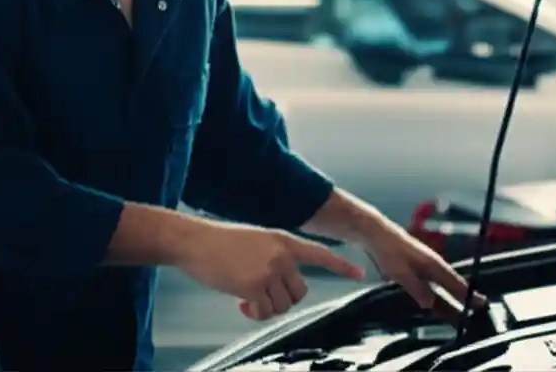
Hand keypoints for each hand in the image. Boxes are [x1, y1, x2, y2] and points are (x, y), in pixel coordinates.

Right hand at [177, 221, 365, 320]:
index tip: (360, 274)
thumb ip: (274, 258)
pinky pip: (265, 312)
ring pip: (283, 305)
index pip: (320, 253)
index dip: (341, 266)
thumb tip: (281, 289)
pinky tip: (240, 303)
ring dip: (266, 308)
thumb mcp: (256, 241)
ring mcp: (269, 270)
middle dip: (284, 299)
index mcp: (283, 240)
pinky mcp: (253, 287)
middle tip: (262, 296)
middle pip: (300, 291)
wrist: (194, 241)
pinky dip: (254, 314)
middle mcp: (281, 255)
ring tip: (247, 298)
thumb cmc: (220, 243)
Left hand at [359, 217, 485, 311]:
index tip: (481, 304)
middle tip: (478, 311)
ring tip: (458, 314)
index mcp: (433, 264)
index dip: (467, 295)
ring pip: (441, 287)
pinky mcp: (415, 268)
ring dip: (450, 300)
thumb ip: (416, 288)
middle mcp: (432, 265)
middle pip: (451, 287)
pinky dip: (437, 295)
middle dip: (463, 300)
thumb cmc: (388, 250)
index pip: (455, 283)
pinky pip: (431, 285)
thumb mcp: (400, 272)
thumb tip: (429, 303)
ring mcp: (424, 266)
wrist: (376, 233)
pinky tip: (434, 303)